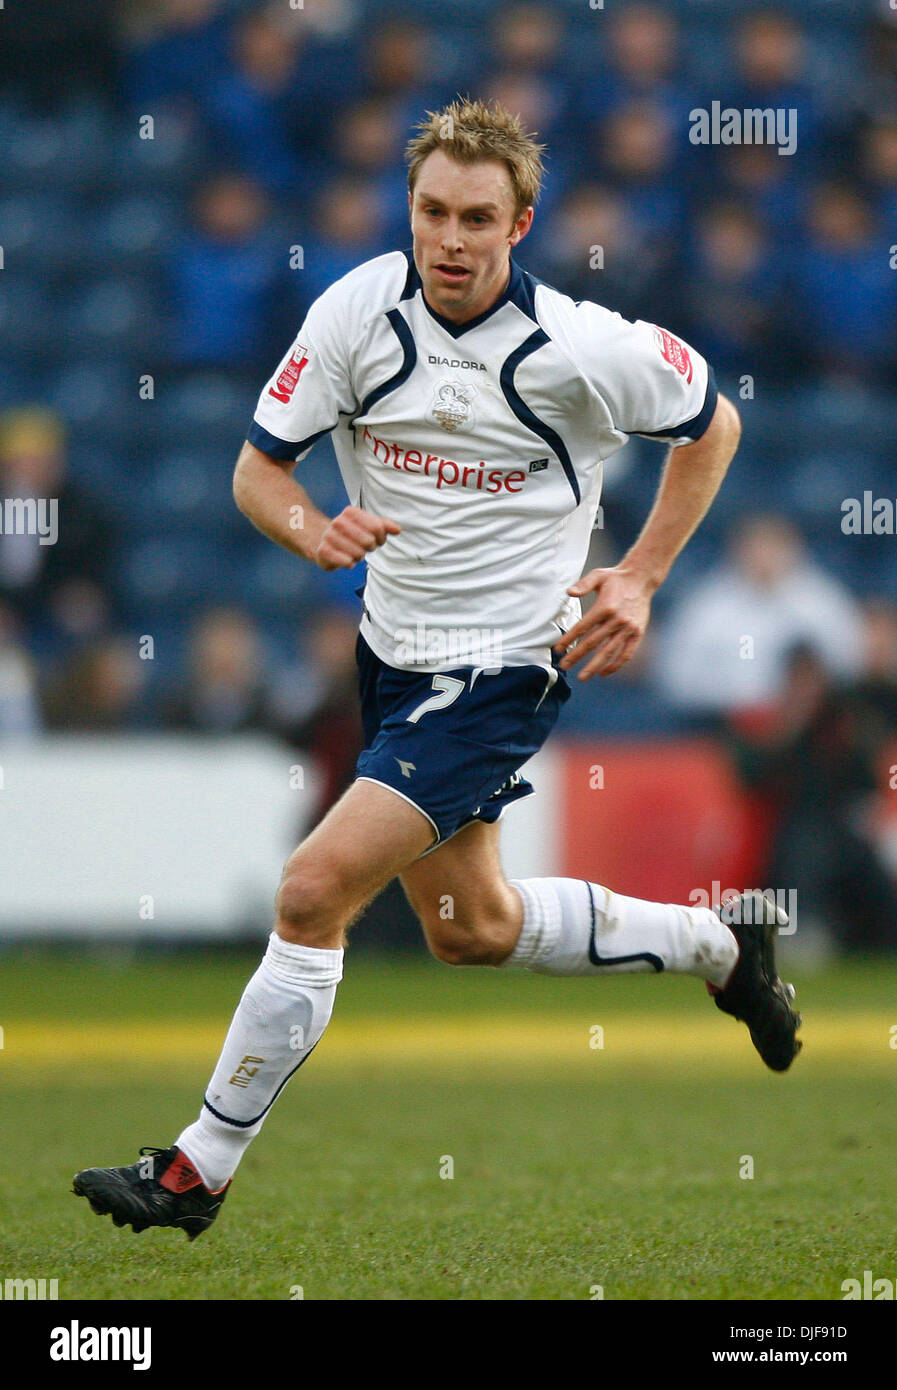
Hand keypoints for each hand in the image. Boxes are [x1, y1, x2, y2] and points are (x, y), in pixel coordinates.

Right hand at [314, 505, 400, 570]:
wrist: (325, 542)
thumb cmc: (352, 534)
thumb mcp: (369, 526)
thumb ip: (385, 526)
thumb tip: (397, 529)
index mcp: (350, 512)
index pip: (377, 527)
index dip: (381, 537)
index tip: (376, 539)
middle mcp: (337, 522)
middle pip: (369, 541)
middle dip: (370, 548)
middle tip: (363, 547)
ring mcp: (328, 536)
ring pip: (358, 553)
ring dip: (359, 556)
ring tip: (353, 552)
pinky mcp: (323, 551)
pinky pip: (346, 562)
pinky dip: (350, 563)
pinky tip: (346, 559)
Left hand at [553, 565, 652, 679]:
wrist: (642, 579)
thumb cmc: (617, 578)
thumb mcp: (598, 575)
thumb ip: (583, 585)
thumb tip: (569, 592)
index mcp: (605, 607)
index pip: (583, 627)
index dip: (569, 639)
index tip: (558, 649)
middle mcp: (617, 620)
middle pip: (593, 642)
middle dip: (576, 656)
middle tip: (564, 666)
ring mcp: (628, 628)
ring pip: (609, 651)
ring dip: (594, 666)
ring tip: (582, 676)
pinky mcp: (637, 633)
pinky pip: (626, 653)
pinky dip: (616, 665)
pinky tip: (604, 672)